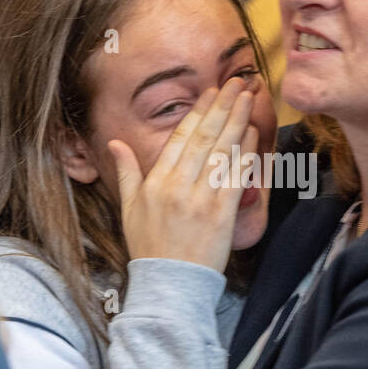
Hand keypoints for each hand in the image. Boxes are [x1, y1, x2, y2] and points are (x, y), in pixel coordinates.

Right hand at [109, 78, 257, 272]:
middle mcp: (178, 186)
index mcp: (156, 182)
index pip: (180, 138)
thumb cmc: (149, 247)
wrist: (169, 285)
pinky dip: (244, 153)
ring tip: (249, 98)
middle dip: (222, 107)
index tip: (211, 92)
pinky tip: (252, 134)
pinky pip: (234, 177)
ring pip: (221, 152)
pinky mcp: (221, 215)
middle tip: (237, 83)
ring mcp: (200, 200)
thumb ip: (126, 172)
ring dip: (237, 121)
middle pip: (204, 138)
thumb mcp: (130, 208)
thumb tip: (115, 143)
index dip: (198, 112)